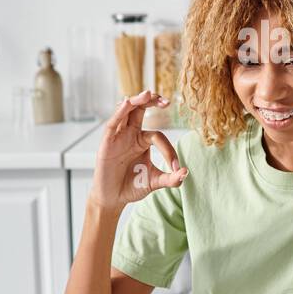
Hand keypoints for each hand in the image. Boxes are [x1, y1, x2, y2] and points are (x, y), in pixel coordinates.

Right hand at [88, 90, 187, 212]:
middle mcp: (131, 134)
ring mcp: (118, 136)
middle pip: (141, 109)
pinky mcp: (107, 141)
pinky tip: (127, 103)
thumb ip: (171, 178)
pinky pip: (113, 123)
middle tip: (166, 101)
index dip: (169, 150)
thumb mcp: (154, 181)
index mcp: (143, 141)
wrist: (113, 199)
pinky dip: (119, 112)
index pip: (158, 136)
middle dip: (152, 100)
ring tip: (148, 94)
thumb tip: (186, 172)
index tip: (176, 167)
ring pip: (127, 111)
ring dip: (137, 101)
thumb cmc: (132, 186)